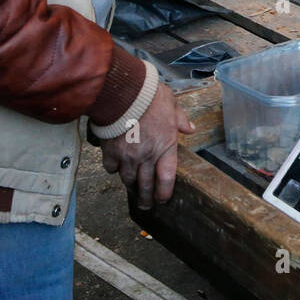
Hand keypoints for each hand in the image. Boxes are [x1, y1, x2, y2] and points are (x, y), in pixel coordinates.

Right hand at [100, 83, 194, 210]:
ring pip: (128, 179)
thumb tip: (190, 128)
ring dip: (131, 186)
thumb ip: (180, 120)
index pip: (166, 179)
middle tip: (146, 206)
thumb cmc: (150, 96)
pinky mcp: (110, 152)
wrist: (124, 92)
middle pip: (146, 185)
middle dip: (146, 199)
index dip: (164, 192)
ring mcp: (127, 157)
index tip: (162, 199)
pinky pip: (111, 168)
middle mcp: (147, 156)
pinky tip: (115, 168)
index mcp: (165, 146)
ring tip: (132, 191)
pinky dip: (113, 169)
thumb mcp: (172, 104)